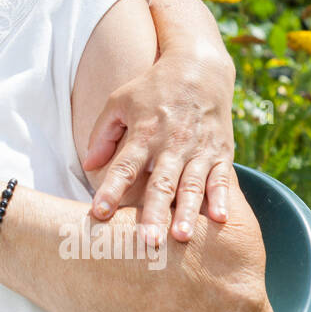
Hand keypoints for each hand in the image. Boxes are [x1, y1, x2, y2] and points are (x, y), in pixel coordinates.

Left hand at [82, 48, 235, 242]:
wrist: (199, 69)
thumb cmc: (152, 87)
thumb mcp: (120, 102)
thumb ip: (102, 134)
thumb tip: (88, 166)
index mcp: (144, 132)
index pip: (124, 166)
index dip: (111, 190)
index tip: (98, 214)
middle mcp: (172, 143)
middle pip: (160, 183)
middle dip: (154, 214)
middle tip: (147, 242)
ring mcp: (199, 148)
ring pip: (192, 185)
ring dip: (186, 212)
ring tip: (180, 238)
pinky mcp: (221, 151)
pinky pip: (222, 178)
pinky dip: (222, 198)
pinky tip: (220, 219)